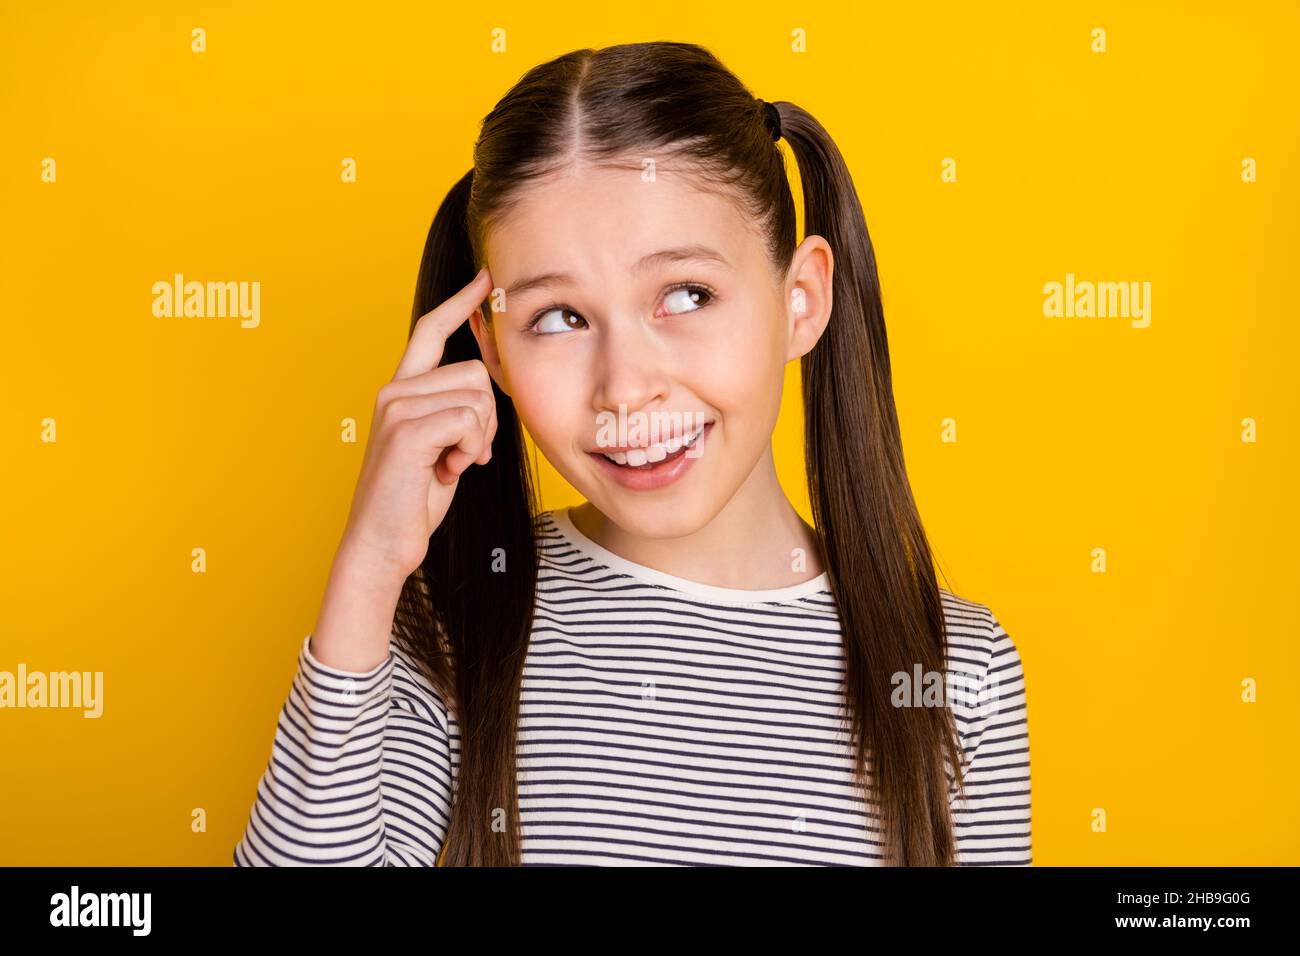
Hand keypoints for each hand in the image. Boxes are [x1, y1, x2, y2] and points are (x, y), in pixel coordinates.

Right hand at [337, 266, 497, 581]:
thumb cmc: (413, 501)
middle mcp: (394, 391)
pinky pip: (469, 421)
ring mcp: (396, 407)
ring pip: (477, 397)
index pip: (431, 331)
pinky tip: (447, 472)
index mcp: (401, 391)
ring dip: (478, 438)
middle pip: (475, 373)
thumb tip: (486, 395)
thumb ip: (456, 415)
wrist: (382, 544)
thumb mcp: (441, 448)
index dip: (460, 302)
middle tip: (464, 455)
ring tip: (450, 466)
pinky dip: (470, 451)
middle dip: (487, 419)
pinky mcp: (406, 430)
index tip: (486, 278)